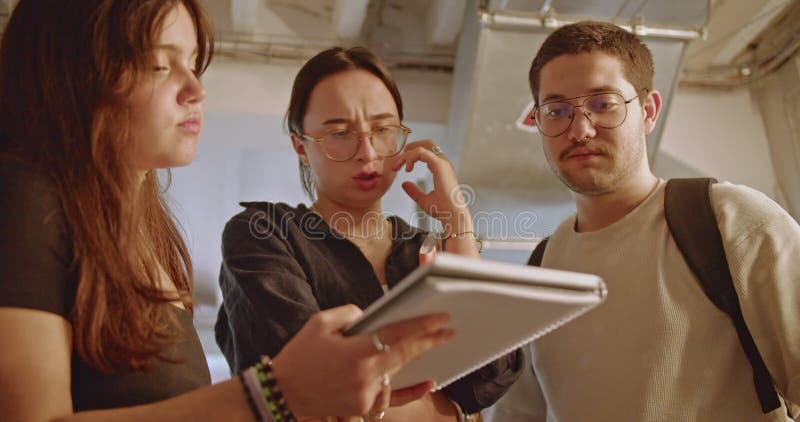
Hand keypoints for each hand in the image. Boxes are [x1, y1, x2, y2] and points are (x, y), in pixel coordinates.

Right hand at [272, 305, 453, 418]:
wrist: (283, 392)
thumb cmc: (299, 354)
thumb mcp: (320, 323)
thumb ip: (350, 314)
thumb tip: (370, 317)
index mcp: (356, 353)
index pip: (399, 335)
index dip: (424, 326)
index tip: (443, 317)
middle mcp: (365, 376)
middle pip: (407, 355)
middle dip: (431, 341)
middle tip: (450, 330)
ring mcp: (365, 394)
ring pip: (399, 373)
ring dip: (416, 359)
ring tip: (435, 343)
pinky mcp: (362, 406)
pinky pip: (392, 395)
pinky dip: (413, 390)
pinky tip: (430, 382)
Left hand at [392, 140, 472, 235]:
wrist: (452, 216)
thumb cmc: (442, 210)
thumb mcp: (424, 200)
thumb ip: (414, 191)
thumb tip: (404, 183)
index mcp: (441, 168)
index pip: (426, 152)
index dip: (411, 156)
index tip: (401, 169)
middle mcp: (443, 163)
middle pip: (428, 143)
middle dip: (411, 147)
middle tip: (400, 160)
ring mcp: (442, 163)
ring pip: (424, 145)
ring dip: (408, 152)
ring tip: (399, 164)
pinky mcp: (439, 166)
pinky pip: (421, 152)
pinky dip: (410, 157)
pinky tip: (407, 168)